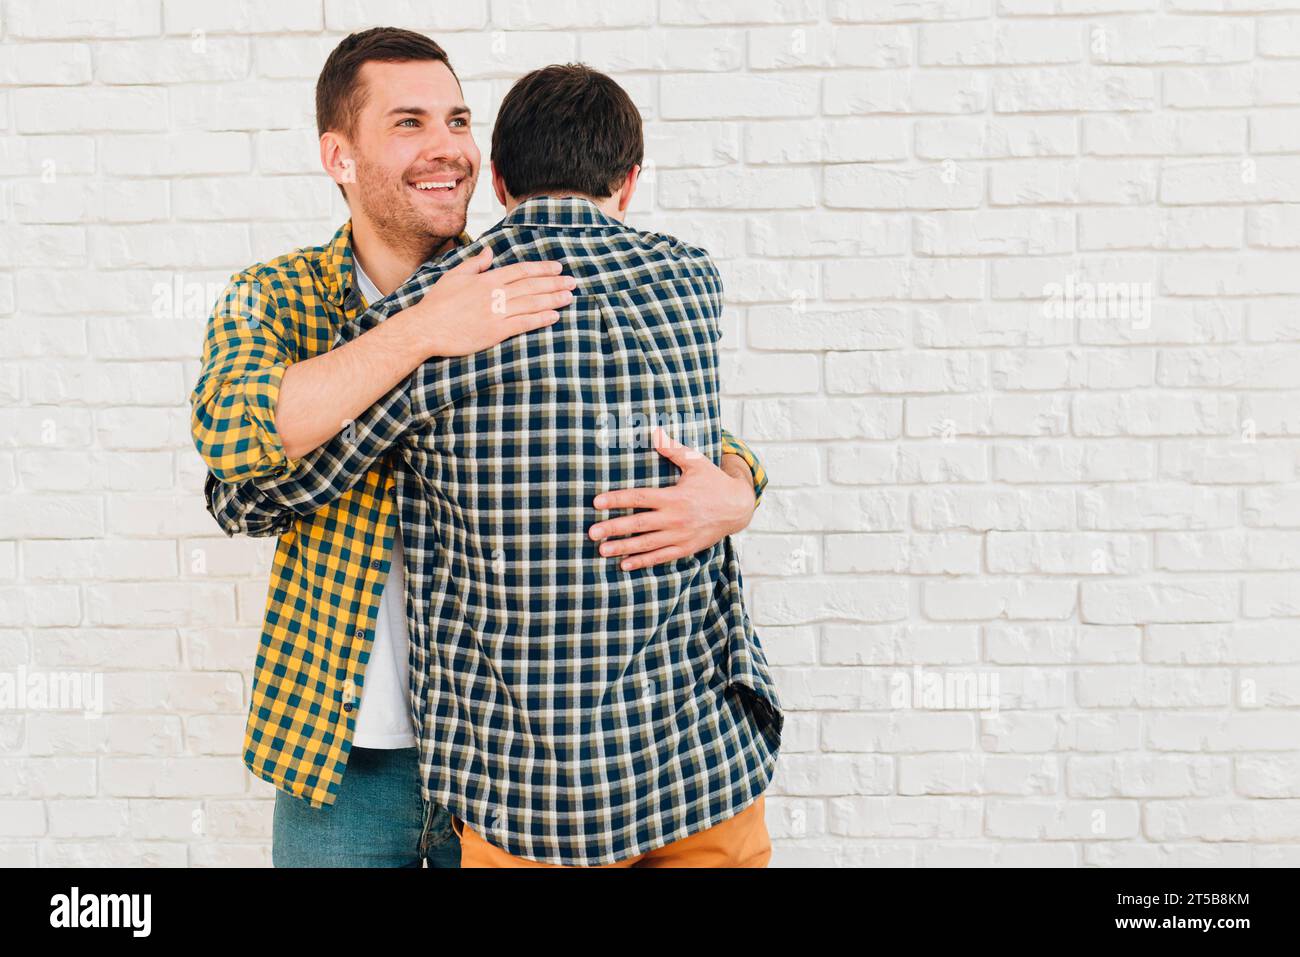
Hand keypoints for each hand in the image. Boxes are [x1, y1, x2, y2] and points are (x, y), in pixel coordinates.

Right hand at [401, 248, 576, 357]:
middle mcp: (495, 294)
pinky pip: (523, 323)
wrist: (425, 328)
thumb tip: (490, 252)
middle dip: (554, 283)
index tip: (557, 268)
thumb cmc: (436, 304)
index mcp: (486, 279)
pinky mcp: (495, 331)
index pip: (521, 270)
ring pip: (531, 303)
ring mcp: (496, 312)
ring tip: (569, 297)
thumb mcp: (453, 276)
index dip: (541, 269)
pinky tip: (554, 316)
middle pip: (531, 285)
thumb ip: (474, 263)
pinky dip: (540, 319)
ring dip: (553, 299)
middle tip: (572, 282)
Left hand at [589, 428, 756, 570]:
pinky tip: (624, 565)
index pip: (640, 497)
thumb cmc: (713, 482)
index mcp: (674, 496)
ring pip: (647, 544)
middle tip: (592, 532)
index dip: (617, 499)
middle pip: (639, 524)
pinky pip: (661, 556)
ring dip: (623, 548)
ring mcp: (680, 535)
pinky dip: (643, 562)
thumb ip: (673, 449)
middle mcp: (675, 518)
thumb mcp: (696, 462)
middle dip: (614, 528)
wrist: (738, 507)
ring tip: (602, 550)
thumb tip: (654, 432)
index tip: (597, 502)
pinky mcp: (685, 548)